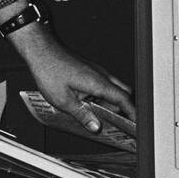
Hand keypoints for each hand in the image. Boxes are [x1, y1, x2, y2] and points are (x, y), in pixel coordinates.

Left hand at [5, 22, 134, 132]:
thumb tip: (95, 126)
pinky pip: (102, 84)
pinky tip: (86, 105)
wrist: (41, 50)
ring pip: (112, 89)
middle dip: (122, 109)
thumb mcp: (63, 100)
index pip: (124, 99)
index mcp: (98, 83)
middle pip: (123, 93)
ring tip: (97, 117)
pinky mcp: (89, 70)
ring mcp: (95, 71)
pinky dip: (100, 96)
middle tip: (116, 123)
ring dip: (108, 103)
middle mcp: (101, 75)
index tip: (137, 123)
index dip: (132, 112)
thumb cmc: (50, 70)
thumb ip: (82, 115)